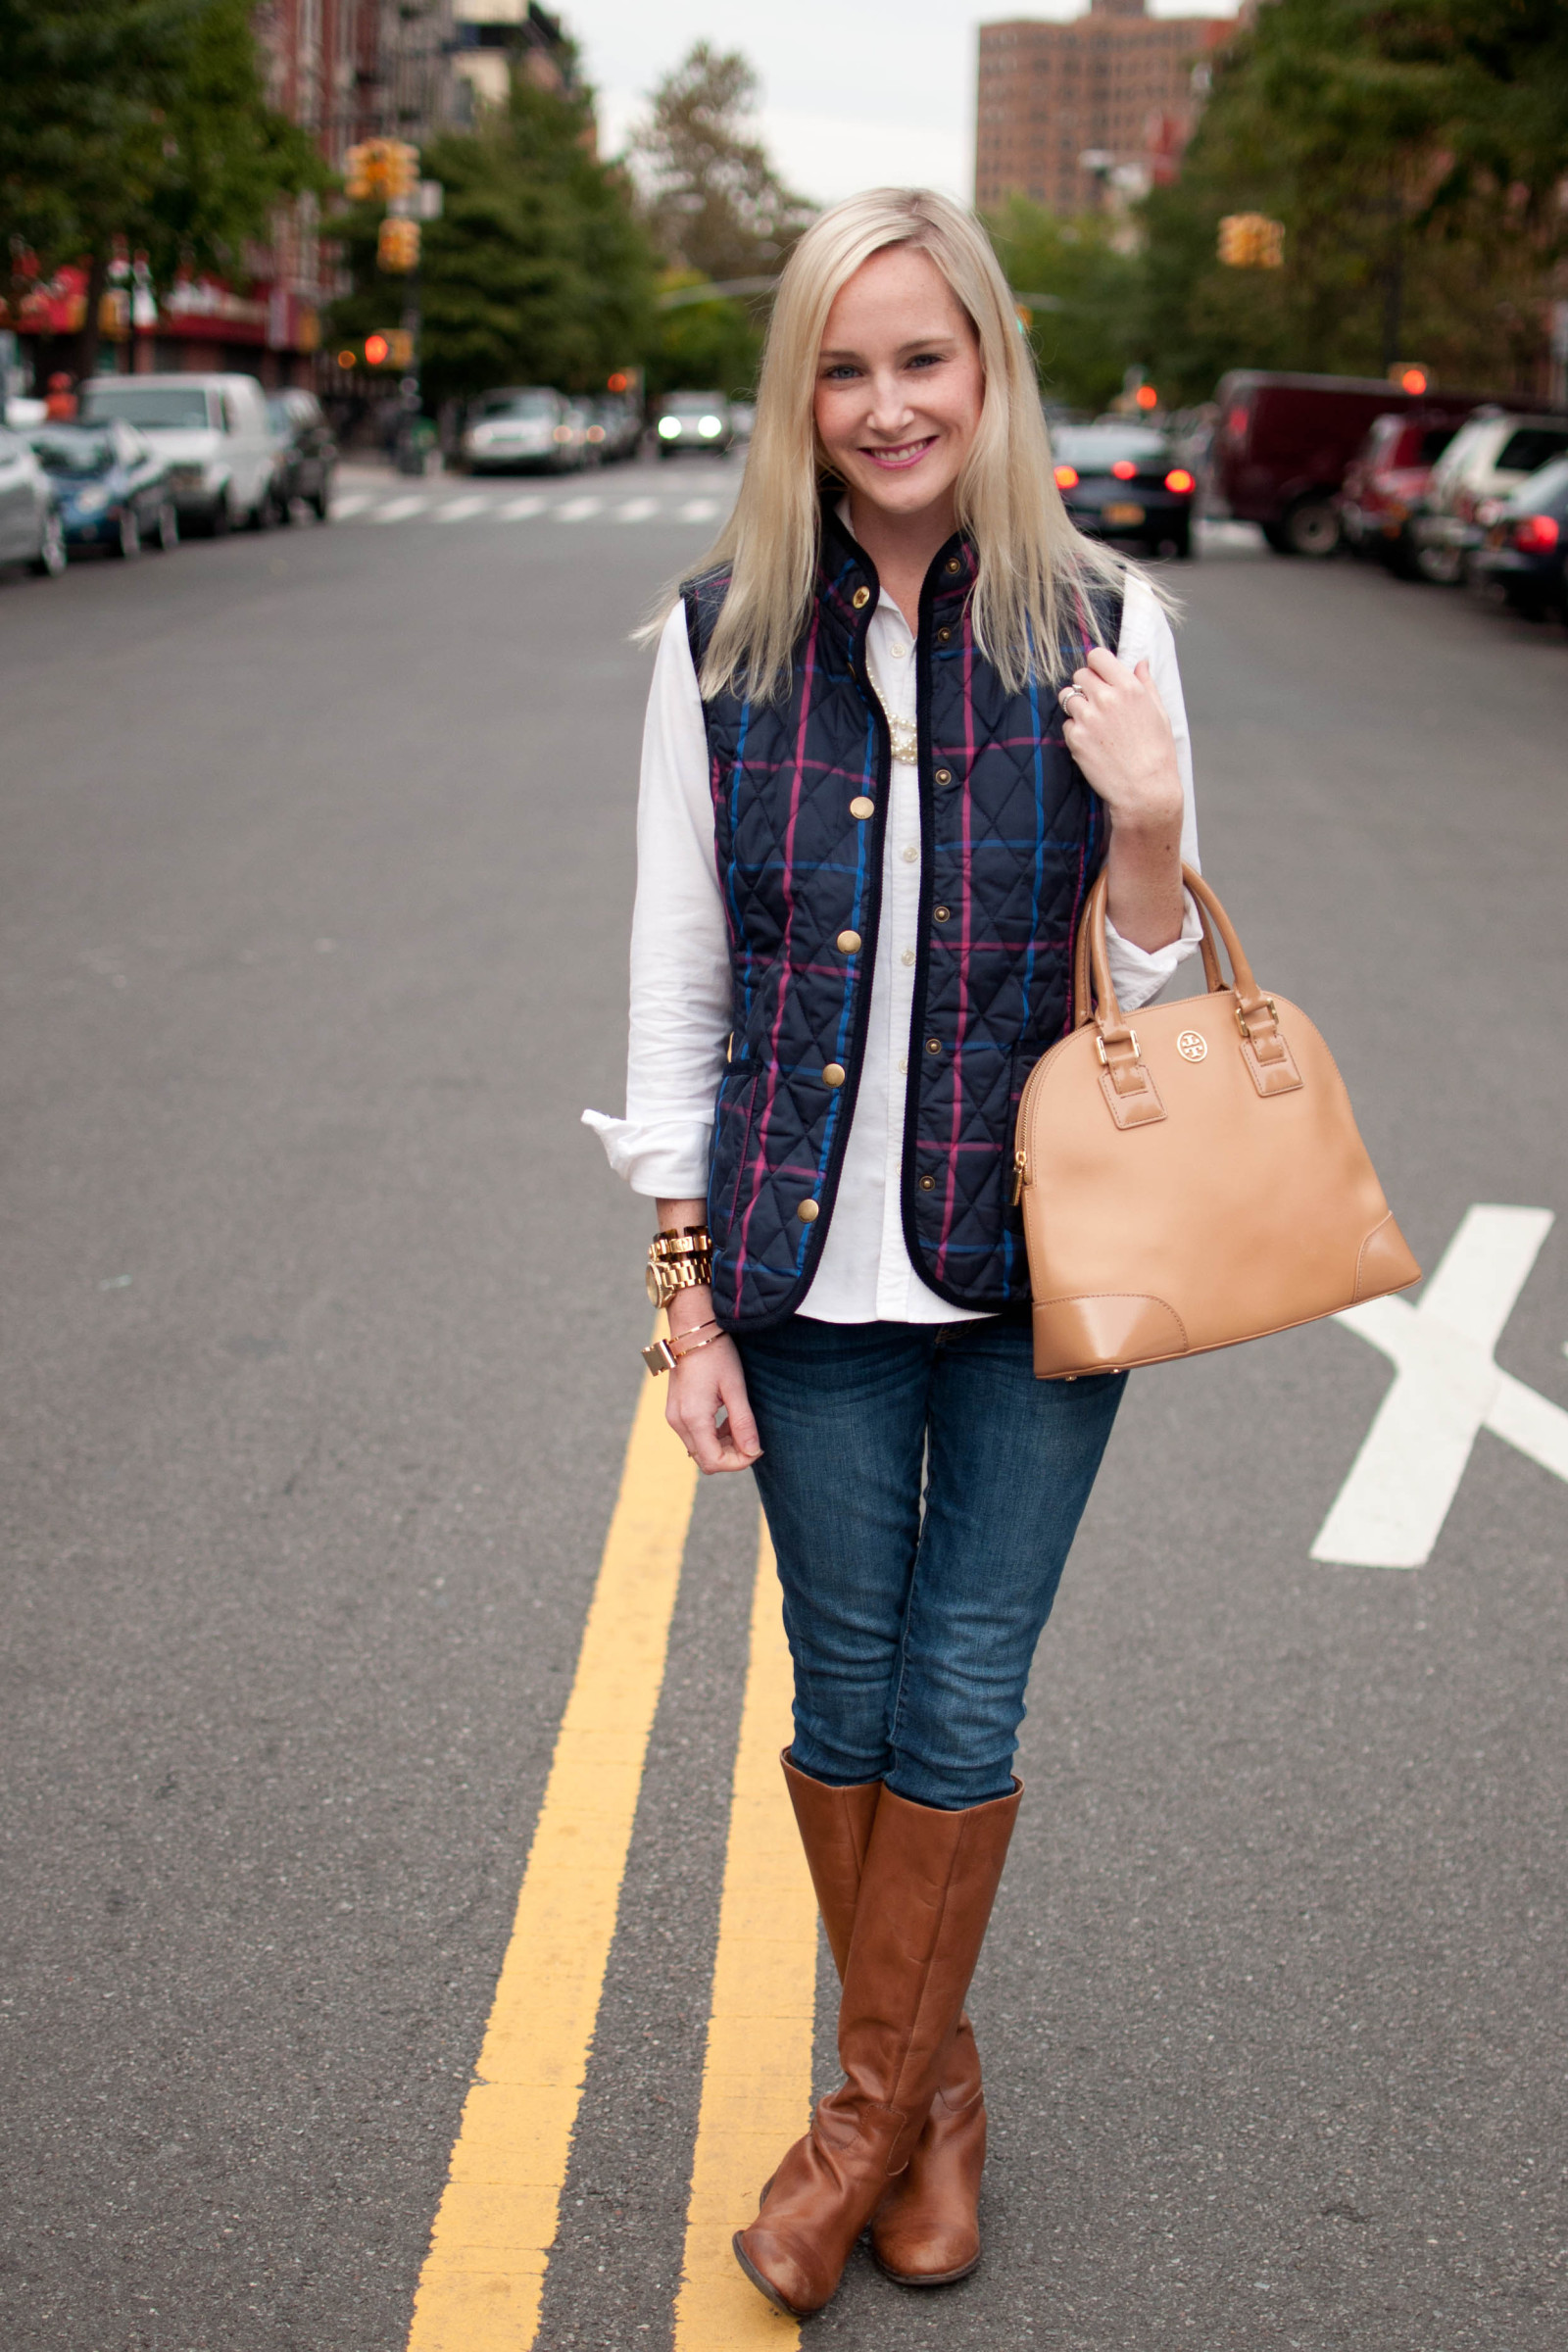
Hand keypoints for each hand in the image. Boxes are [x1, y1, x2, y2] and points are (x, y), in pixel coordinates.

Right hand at [664, 1292, 761, 1474]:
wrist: (693, 1329)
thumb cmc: (717, 1354)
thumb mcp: (735, 1388)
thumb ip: (743, 1423)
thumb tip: (753, 1452)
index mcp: (693, 1417)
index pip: (714, 1461)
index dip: (739, 1462)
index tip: (757, 1448)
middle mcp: (678, 1421)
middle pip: (705, 1459)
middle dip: (731, 1455)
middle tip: (752, 1438)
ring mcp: (674, 1416)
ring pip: (700, 1449)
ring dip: (722, 1445)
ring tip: (741, 1425)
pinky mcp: (675, 1410)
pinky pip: (694, 1435)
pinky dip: (712, 1435)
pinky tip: (727, 1419)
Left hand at [1060, 646, 1182, 830]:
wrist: (1145, 791)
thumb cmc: (1157, 754)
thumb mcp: (1159, 714)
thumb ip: (1146, 684)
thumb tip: (1140, 663)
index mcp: (1129, 688)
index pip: (1097, 656)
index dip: (1097, 666)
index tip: (1100, 677)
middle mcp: (1106, 698)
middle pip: (1079, 675)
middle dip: (1085, 686)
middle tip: (1096, 703)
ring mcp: (1088, 718)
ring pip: (1067, 698)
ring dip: (1076, 707)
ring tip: (1093, 724)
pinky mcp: (1075, 738)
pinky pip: (1066, 724)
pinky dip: (1074, 731)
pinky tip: (1092, 743)